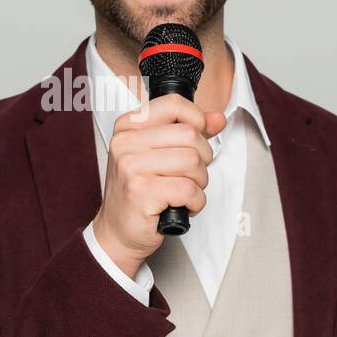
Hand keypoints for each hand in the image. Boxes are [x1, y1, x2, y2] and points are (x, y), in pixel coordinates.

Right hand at [91, 94, 225, 278]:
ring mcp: (130, 166)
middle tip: (189, 175)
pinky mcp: (141, 191)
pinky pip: (189, 189)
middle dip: (202, 159)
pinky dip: (196, 202)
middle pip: (190, 135)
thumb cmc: (139, 193)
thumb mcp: (160, 155)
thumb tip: (218, 118)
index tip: (197, 140)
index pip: (174, 104)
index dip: (197, 121)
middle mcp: (125, 142)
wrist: (118, 231)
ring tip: (183, 191)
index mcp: (128, 126)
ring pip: (193, 161)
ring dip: (199, 182)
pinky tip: (182, 206)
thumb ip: (189, 132)